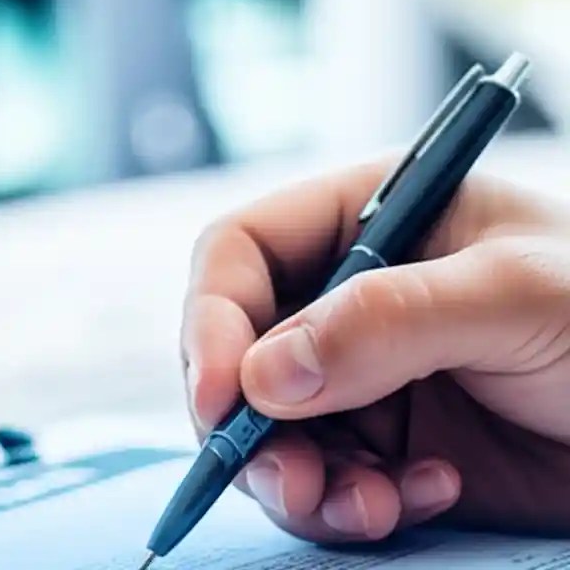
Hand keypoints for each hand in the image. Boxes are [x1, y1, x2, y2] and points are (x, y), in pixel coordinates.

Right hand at [182, 162, 569, 542]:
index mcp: (370, 220)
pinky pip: (325, 484)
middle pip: (236, 352)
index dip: (211, 317)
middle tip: (287, 477)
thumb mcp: (515, 295)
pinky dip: (353, 506)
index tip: (218, 393)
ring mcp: (364, 379)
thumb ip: (387, 321)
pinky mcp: (388, 450)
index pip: (241, 252)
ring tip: (362, 506)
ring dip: (297, 479)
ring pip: (268, 432)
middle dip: (249, 422)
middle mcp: (349, 298)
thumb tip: (262, 376)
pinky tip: (421, 497)